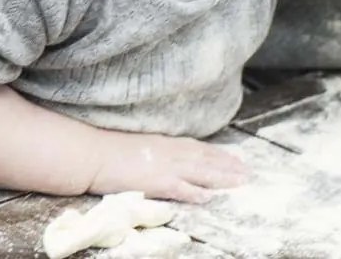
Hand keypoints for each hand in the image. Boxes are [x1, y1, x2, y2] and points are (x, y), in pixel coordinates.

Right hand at [88, 131, 248, 203]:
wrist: (92, 154)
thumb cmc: (111, 150)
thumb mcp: (142, 145)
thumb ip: (159, 151)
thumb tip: (168, 157)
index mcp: (167, 143)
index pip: (201, 148)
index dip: (220, 154)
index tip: (236, 158)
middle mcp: (172, 151)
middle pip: (207, 159)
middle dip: (229, 166)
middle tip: (248, 172)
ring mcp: (165, 166)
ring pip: (201, 172)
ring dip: (222, 178)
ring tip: (240, 183)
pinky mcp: (156, 181)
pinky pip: (180, 188)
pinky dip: (196, 192)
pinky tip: (209, 198)